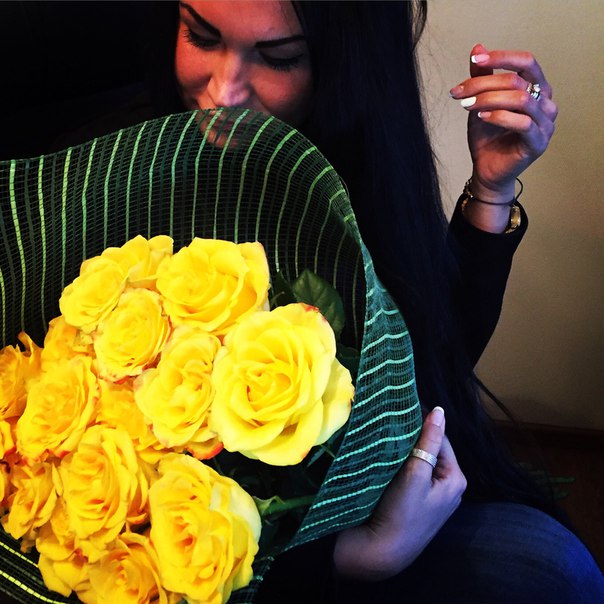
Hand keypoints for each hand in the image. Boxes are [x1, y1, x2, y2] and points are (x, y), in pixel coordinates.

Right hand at [333, 406, 465, 580]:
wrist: (380, 552)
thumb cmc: (401, 514)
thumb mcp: (416, 475)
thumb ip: (428, 442)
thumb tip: (439, 410)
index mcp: (455, 479)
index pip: (440, 438)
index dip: (421, 423)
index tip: (399, 408)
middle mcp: (447, 485)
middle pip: (429, 448)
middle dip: (412, 435)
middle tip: (390, 420)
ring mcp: (430, 494)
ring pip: (417, 459)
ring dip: (403, 448)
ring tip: (385, 434)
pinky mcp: (414, 499)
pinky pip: (409, 471)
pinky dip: (398, 462)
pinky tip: (384, 454)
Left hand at [450, 43, 557, 209]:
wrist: (486, 171)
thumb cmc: (488, 138)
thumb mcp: (481, 103)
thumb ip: (482, 77)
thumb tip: (477, 48)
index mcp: (536, 89)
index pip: (526, 62)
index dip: (502, 57)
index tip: (476, 59)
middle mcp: (545, 103)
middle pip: (518, 80)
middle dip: (484, 83)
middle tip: (459, 92)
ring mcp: (545, 124)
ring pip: (520, 99)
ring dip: (489, 99)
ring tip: (467, 105)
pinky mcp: (538, 143)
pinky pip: (523, 123)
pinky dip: (500, 116)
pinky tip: (482, 117)